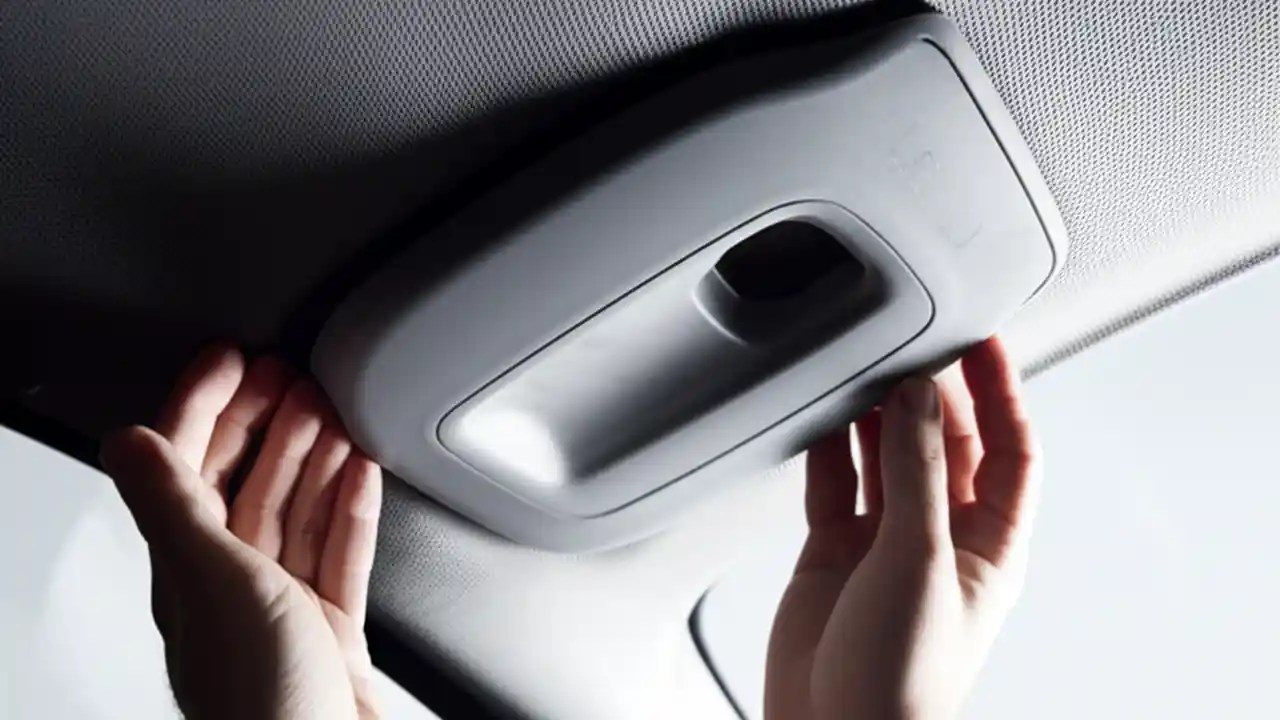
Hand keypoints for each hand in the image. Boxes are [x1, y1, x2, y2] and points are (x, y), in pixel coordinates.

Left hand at [100, 344, 381, 719]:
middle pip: (244, 483)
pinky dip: (351, 508)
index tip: (230, 358)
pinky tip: (361, 475)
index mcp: (190, 570)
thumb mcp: (214, 583)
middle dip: (264, 421)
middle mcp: (233, 585)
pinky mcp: (330, 630)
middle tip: (289, 374)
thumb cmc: (263, 700)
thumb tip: (128, 440)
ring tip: (331, 409)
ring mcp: (283, 607)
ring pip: (295, 511)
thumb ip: (173, 507)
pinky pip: (340, 552)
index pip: (186, 465)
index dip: (202, 404)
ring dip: (311, 455)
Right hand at [765, 337, 1040, 719]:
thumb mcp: (921, 559)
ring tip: (865, 367)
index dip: (1002, 390)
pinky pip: (833, 483)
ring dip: (877, 416)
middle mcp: (940, 537)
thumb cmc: (903, 679)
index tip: (982, 339)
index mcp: (990, 544)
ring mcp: (884, 543)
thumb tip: (920, 394)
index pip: (1011, 448)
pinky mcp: (834, 552)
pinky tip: (823, 415)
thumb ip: (920, 470)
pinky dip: (828, 448)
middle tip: (911, 344)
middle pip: (946, 443)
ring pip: (886, 457)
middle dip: (932, 394)